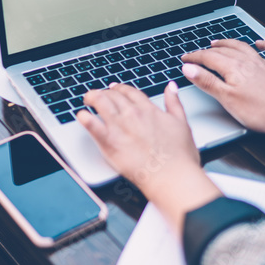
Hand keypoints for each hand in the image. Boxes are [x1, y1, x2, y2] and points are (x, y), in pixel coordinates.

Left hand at [78, 82, 220, 233]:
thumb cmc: (179, 156)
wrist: (172, 176)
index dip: (119, 88)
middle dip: (103, 92)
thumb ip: (174, 103)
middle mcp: (132, 114)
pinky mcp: (109, 142)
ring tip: (87, 101)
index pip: (129, 91)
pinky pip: (91, 125)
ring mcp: (119, 127)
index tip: (114, 89)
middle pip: (112, 95)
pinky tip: (81, 116)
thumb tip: (171, 88)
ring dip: (91, 98)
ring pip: (100, 102)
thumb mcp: (183, 123)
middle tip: (98, 95)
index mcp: (149, 109)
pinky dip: (84, 118)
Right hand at [180, 39, 264, 134]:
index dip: (194, 57)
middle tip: (196, 54)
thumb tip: (189, 69)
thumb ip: (207, 82)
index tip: (185, 59)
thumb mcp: (226, 99)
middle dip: (207, 51)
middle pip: (223, 51)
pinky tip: (261, 43)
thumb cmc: (260, 112)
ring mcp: (263, 64)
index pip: (208, 58)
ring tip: (218, 43)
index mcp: (234, 68)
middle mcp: (248, 61)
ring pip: (243, 47)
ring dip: (229, 43)